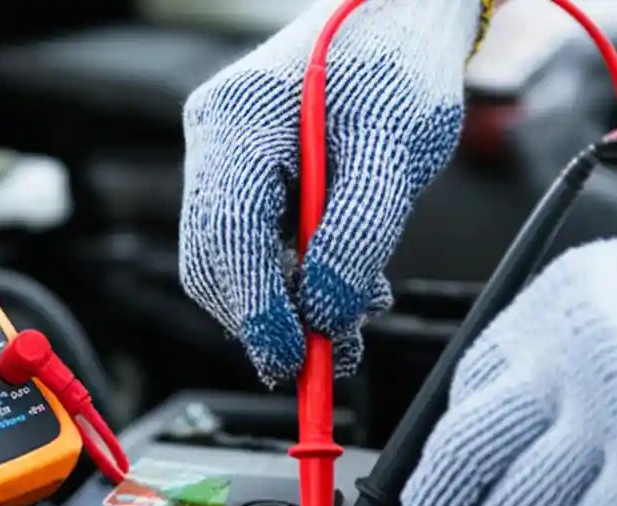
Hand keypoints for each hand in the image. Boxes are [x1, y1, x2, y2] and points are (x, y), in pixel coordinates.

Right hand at [180, 0, 490, 384]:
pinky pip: (255, 242)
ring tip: (353, 319)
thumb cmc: (401, 62)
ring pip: (233, 261)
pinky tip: (345, 284)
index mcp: (238, 124)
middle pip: (215, 261)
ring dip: (288, 304)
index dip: (258, 313)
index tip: (298, 360)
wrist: (401, 14)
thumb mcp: (396, 152)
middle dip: (270, 318)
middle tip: (331, 354)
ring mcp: (225, 154)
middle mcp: (216, 140)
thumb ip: (357, 236)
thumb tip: (322, 314)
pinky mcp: (248, 170)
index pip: (225, 241)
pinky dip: (295, 277)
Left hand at [390, 218, 616, 505]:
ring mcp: (611, 417)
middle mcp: (567, 364)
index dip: (443, 443)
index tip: (435, 474)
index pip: (466, 386)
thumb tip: (505, 404)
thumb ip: (552, 339)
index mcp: (548, 311)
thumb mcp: (609, 285)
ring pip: (519, 499)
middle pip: (470, 449)